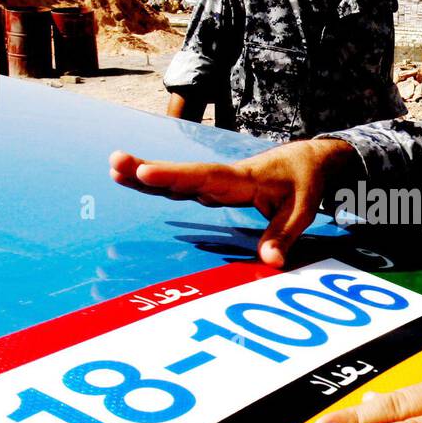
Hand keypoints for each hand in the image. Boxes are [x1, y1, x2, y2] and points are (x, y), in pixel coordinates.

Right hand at [109, 138, 357, 266]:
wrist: (308, 160)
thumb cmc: (305, 183)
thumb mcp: (303, 210)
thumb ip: (284, 235)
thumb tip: (268, 262)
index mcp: (244, 179)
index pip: (206, 178)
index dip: (175, 177)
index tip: (146, 173)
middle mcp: (224, 178)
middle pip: (183, 176)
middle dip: (150, 172)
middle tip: (114, 163)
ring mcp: (217, 183)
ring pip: (179, 181)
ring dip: (148, 176)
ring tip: (113, 169)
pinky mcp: (215, 189)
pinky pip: (185, 187)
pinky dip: (161, 185)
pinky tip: (137, 182)